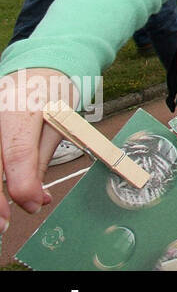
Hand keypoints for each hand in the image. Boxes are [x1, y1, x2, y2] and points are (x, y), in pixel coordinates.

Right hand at [0, 69, 79, 230]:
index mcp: (22, 108)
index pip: (17, 150)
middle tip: (5, 223)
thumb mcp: (57, 124)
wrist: (36, 69)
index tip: (31, 204)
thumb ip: (41, 161)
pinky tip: (1, 195)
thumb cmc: (51, 95)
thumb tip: (34, 199)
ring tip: (2, 216)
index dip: (22, 183)